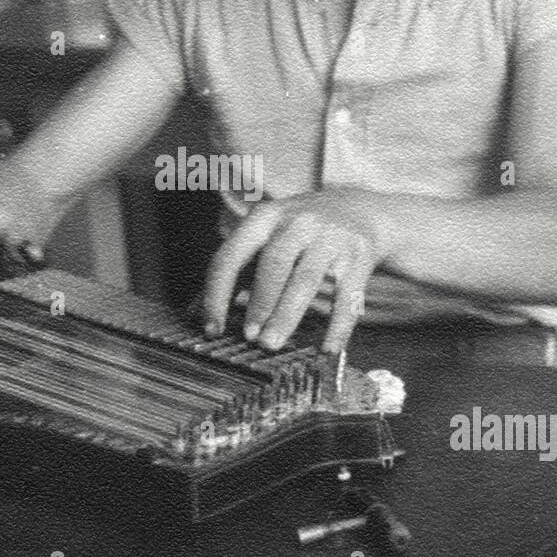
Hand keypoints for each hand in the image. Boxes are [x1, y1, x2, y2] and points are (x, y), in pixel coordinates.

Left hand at [202, 193, 384, 352]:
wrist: (360, 208)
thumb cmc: (300, 230)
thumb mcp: (267, 235)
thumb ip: (237, 270)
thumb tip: (196, 313)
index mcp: (265, 218)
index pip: (232, 255)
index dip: (217, 294)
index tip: (212, 327)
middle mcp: (297, 222)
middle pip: (274, 264)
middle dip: (259, 303)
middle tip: (249, 337)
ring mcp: (330, 237)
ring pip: (306, 280)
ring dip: (287, 315)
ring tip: (272, 343)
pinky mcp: (359, 255)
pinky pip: (348, 295)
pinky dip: (338, 325)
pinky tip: (328, 348)